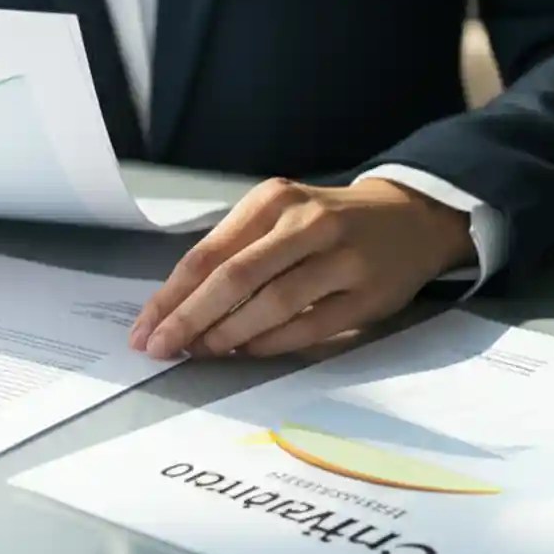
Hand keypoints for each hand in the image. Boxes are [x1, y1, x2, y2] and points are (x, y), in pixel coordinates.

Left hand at [129, 177, 474, 357]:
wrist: (409, 218)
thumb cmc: (324, 224)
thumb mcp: (278, 218)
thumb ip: (232, 254)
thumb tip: (175, 308)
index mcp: (272, 200)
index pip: (208, 253)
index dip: (171, 296)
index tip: (144, 328)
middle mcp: (306, 222)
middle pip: (235, 278)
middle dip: (190, 318)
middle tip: (161, 349)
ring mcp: (341, 257)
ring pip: (272, 303)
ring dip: (228, 335)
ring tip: (200, 353)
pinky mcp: (367, 294)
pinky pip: (309, 327)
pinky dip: (272, 344)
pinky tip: (246, 353)